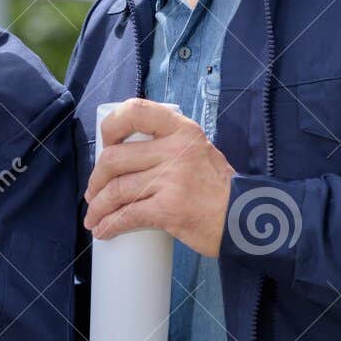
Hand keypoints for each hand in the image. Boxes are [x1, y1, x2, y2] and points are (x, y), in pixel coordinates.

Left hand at [84, 98, 234, 256]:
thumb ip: (167, 144)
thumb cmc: (217, 187)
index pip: (135, 110)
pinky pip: (128, 216)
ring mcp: (172, 179)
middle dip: (96, 179)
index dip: (111, 127)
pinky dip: (110, 225)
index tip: (106, 145)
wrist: (246, 218)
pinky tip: (104, 230)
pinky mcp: (169, 209)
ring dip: (98, 206)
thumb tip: (125, 150)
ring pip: (116, 190)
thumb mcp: (198, 149)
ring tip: (94, 216)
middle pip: (114, 158)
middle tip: (94, 192)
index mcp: (181, 129)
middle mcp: (176, 150)